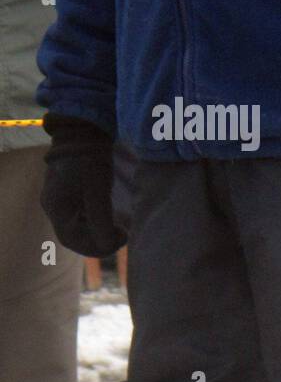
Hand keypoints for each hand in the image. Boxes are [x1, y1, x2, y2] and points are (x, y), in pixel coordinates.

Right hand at [40, 114, 125, 257]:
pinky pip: (83, 219)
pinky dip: (98, 225)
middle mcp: (55, 207)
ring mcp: (62, 203)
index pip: (72, 239)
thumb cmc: (89, 161)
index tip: (121, 238)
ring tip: (121, 230)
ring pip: (80, 230)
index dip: (96, 246)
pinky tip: (114, 222)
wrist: (84, 135)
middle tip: (124, 236)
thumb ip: (101, 219)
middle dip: (99, 242)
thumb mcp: (97, 190)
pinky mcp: (72, 198)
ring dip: (100, 234)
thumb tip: (108, 245)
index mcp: (56, 207)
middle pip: (75, 237)